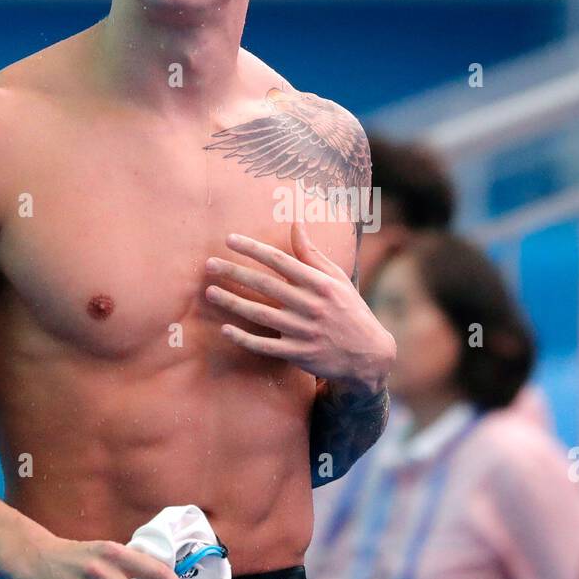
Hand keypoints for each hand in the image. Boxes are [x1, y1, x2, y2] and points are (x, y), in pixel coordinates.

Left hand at [204, 221, 395, 392]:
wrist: (369, 354)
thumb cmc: (349, 309)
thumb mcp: (337, 279)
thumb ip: (312, 253)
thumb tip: (295, 223)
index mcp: (320, 283)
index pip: (280, 261)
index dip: (253, 249)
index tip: (229, 240)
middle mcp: (311, 306)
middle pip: (265, 285)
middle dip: (234, 272)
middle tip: (208, 264)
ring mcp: (304, 331)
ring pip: (261, 315)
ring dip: (232, 303)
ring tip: (209, 293)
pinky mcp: (299, 354)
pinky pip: (266, 346)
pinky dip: (245, 338)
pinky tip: (226, 329)